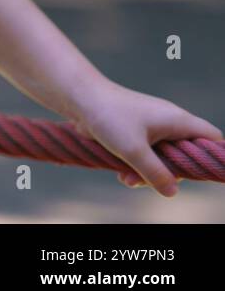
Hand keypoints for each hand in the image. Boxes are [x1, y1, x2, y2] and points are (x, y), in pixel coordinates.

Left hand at [70, 80, 223, 196]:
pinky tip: (120, 173)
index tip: (196, 173)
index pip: (212, 137)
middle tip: (148, 182)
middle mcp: (169, 122)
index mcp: (177, 120)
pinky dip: (136, 164)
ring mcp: (152, 126)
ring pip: (162, 157)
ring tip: (126, 179)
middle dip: (168, 173)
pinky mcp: (135, 131)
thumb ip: (155, 172)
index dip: (211, 156)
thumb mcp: (133, 150)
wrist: (78, 98)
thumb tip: (173, 192)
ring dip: (147, 172)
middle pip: (185, 154)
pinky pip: (145, 153)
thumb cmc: (108, 117)